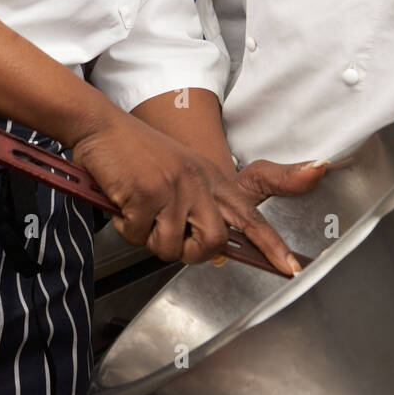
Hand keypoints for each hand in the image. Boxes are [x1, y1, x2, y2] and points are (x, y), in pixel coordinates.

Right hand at [71, 114, 327, 273]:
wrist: (103, 126)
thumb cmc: (137, 152)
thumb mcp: (181, 172)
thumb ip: (199, 205)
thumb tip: (214, 251)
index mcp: (210, 178)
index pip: (250, 217)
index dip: (272, 245)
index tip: (290, 268)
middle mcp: (198, 182)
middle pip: (213, 244)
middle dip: (189, 252)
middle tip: (165, 235)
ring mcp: (172, 188)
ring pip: (170, 247)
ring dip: (148, 238)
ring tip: (138, 210)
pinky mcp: (145, 194)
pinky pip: (137, 236)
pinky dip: (125, 226)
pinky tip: (122, 202)